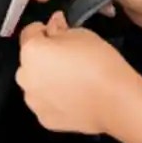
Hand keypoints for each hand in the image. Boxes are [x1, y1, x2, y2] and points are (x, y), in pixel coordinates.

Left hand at [16, 12, 137, 134]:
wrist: (115, 100)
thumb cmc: (100, 67)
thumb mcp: (81, 34)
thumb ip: (60, 29)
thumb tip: (54, 25)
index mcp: (32, 51)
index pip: (29, 33)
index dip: (43, 30)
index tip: (53, 31)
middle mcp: (26, 76)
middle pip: (30, 60)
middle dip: (45, 56)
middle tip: (68, 56)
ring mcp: (34, 100)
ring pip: (36, 83)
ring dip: (48, 78)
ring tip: (73, 78)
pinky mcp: (45, 117)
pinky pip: (45, 102)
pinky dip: (55, 98)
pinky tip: (74, 94)